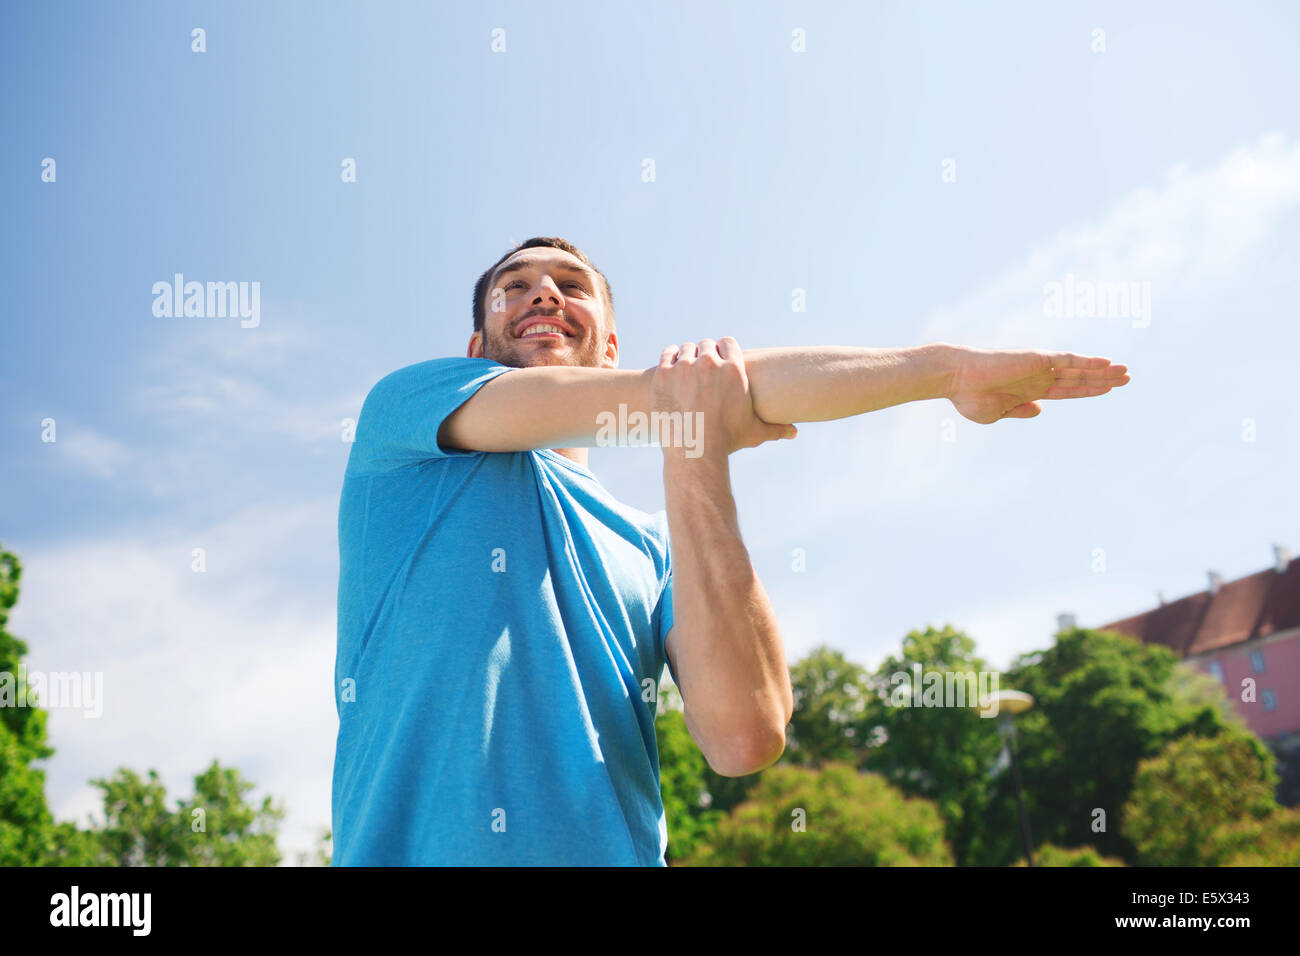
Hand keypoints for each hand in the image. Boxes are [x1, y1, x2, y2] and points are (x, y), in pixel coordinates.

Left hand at [652, 337, 796, 458]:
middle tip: (703, 367)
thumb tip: (794, 432)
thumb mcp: (754, 432)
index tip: (720, 358)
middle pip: (707, 344)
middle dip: (706, 354)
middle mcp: (710, 363)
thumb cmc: (727, 441)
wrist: (694, 452)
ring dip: (688, 356)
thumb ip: (775, 428)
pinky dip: (669, 359)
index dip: (724, 350)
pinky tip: (671, 368)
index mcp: (734, 370)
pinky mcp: (664, 375)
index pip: (728, 343)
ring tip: (687, 369)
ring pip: (686, 349)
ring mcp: (684, 367)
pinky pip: (667, 354)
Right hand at [945, 346, 1129, 423]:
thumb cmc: (968, 397)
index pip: (1066, 390)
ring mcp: (1038, 367)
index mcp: (1029, 391)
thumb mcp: (996, 413)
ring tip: (1126, 371)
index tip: (1108, 390)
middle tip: (1127, 378)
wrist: (955, 379)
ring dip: (1103, 370)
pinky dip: (1087, 361)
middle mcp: (1038, 377)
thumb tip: (1040, 410)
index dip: (1088, 390)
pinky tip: (1107, 362)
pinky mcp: (1036, 358)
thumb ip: (1019, 411)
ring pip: (1078, 368)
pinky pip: (1068, 359)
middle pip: (1078, 378)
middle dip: (1103, 379)